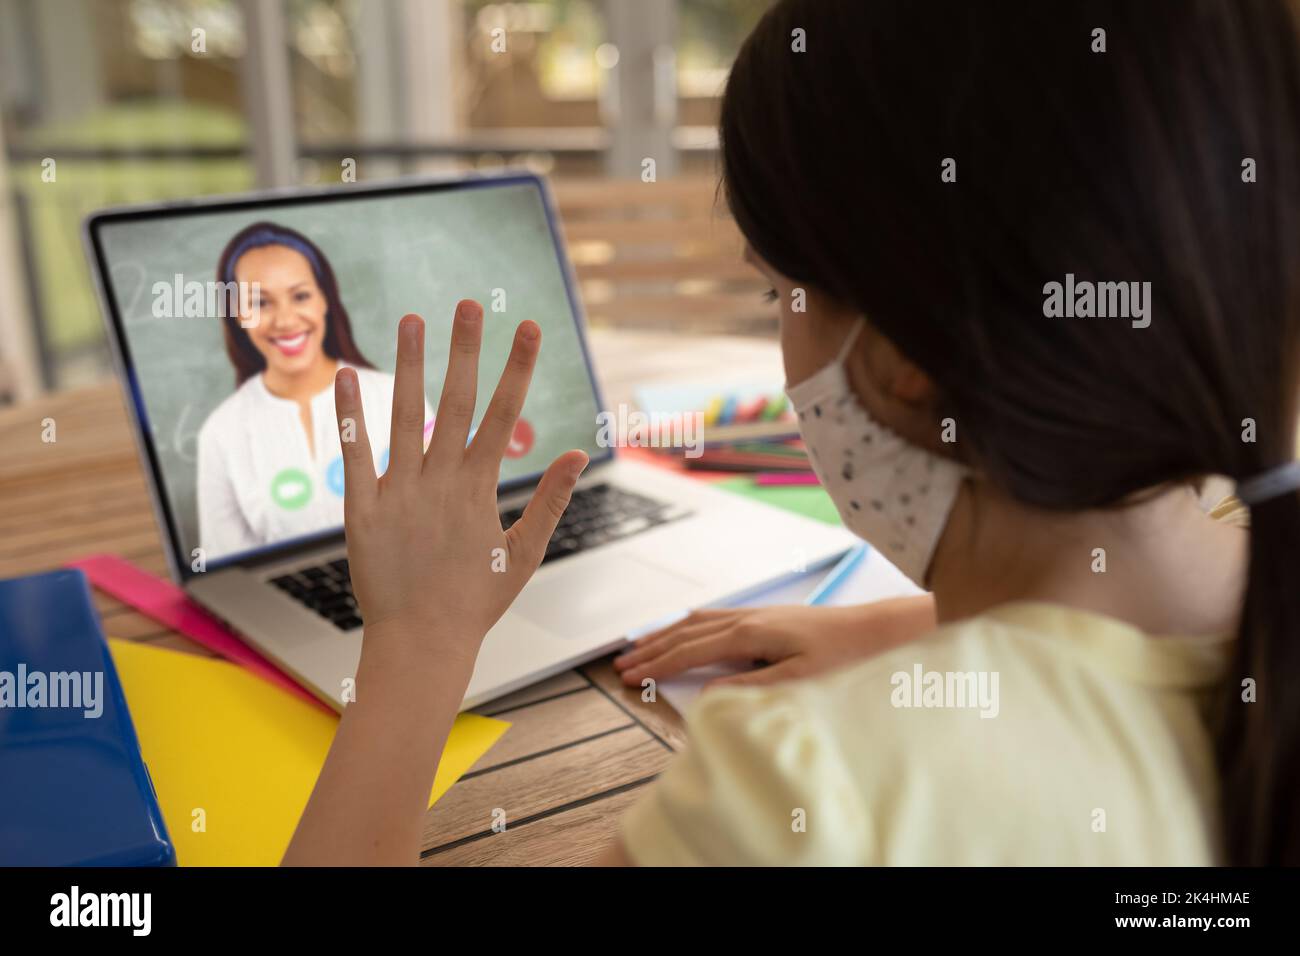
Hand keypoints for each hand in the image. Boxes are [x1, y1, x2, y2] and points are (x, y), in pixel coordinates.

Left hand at [334, 301, 589, 669]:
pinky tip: (347, 374)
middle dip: (465, 350)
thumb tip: (579, 453)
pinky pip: (356, 454)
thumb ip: (550, 501)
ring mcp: (400, 493)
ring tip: (414, 319)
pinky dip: (352, 414)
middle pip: (455, 402)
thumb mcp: (524, 553)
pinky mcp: (363, 509)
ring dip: (411, 365)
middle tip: (469, 303)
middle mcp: (441, 482)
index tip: (529, 327)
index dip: (518, 368)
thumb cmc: (476, 601)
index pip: (503, 415)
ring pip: (406, 416)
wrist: (421, 643)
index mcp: (480, 489)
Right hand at [613, 595, 935, 689]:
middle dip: (651, 649)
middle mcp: (748, 618)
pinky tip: (687, 628)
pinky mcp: (769, 616)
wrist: (879, 629)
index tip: (630, 677)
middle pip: (686, 633)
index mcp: (750, 633)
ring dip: (666, 634)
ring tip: (640, 645)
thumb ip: (751, 688)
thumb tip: (708, 696)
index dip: (657, 665)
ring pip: (697, 621)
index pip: (691, 651)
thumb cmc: (845, 657)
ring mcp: (757, 614)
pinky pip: (715, 617)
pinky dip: (690, 625)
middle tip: (620, 664)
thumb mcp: (799, 681)